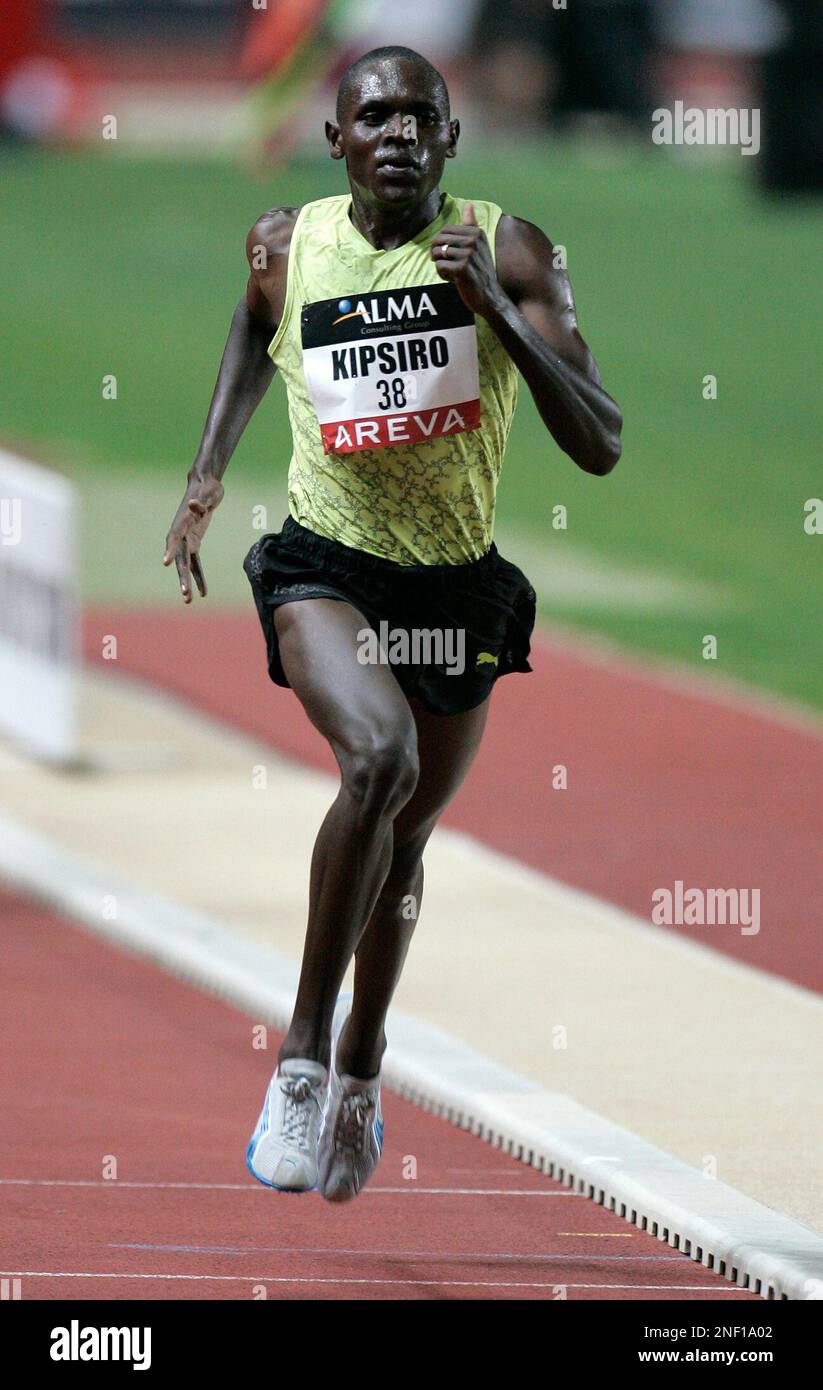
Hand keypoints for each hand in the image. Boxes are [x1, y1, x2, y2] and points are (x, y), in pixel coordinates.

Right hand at [163, 473, 223, 602]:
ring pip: (186, 564)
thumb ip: (201, 501)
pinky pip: (196, 563)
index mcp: (182, 521)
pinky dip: (199, 576)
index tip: (166, 563)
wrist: (205, 485)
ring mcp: (187, 539)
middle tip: (185, 594)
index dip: (170, 550)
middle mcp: (181, 533)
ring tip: (189, 600)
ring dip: (188, 582)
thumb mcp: (207, 492)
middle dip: (182, 576)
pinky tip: (203, 592)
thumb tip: (194, 504)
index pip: (174, 537)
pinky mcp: (195, 542)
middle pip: (181, 557)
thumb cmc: (206, 488)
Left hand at [430, 202, 502, 316]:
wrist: (489, 295)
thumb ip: (471, 225)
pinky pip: (439, 267)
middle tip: (445, 264)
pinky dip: (442, 275)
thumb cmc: (480, 270)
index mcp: (476, 232)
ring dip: (440, 265)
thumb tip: (468, 204)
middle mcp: (473, 240)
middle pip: (438, 240)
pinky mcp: (462, 269)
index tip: (449, 255)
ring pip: (437, 254)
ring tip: (452, 272)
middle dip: (437, 254)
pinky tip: (453, 279)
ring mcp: (468, 254)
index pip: (445, 231)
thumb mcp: (479, 244)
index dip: (441, 244)